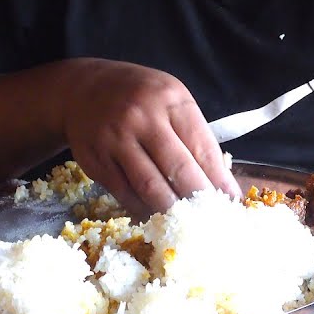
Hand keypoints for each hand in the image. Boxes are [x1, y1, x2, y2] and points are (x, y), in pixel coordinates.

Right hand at [60, 59, 240, 216]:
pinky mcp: (95, 160)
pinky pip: (124, 193)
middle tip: (212, 219)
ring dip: (172, 210)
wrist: (82, 90)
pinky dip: (143, 208)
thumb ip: (191, 133)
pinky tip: (156, 214)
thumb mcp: (170, 99)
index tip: (230, 201)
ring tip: (187, 223)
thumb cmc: (137, 97)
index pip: (201, 147)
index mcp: (169, 99)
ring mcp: (114, 140)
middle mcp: (140, 118)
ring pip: (149, 187)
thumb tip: (217, 183)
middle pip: (177, 170)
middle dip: (198, 199)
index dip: (218, 180)